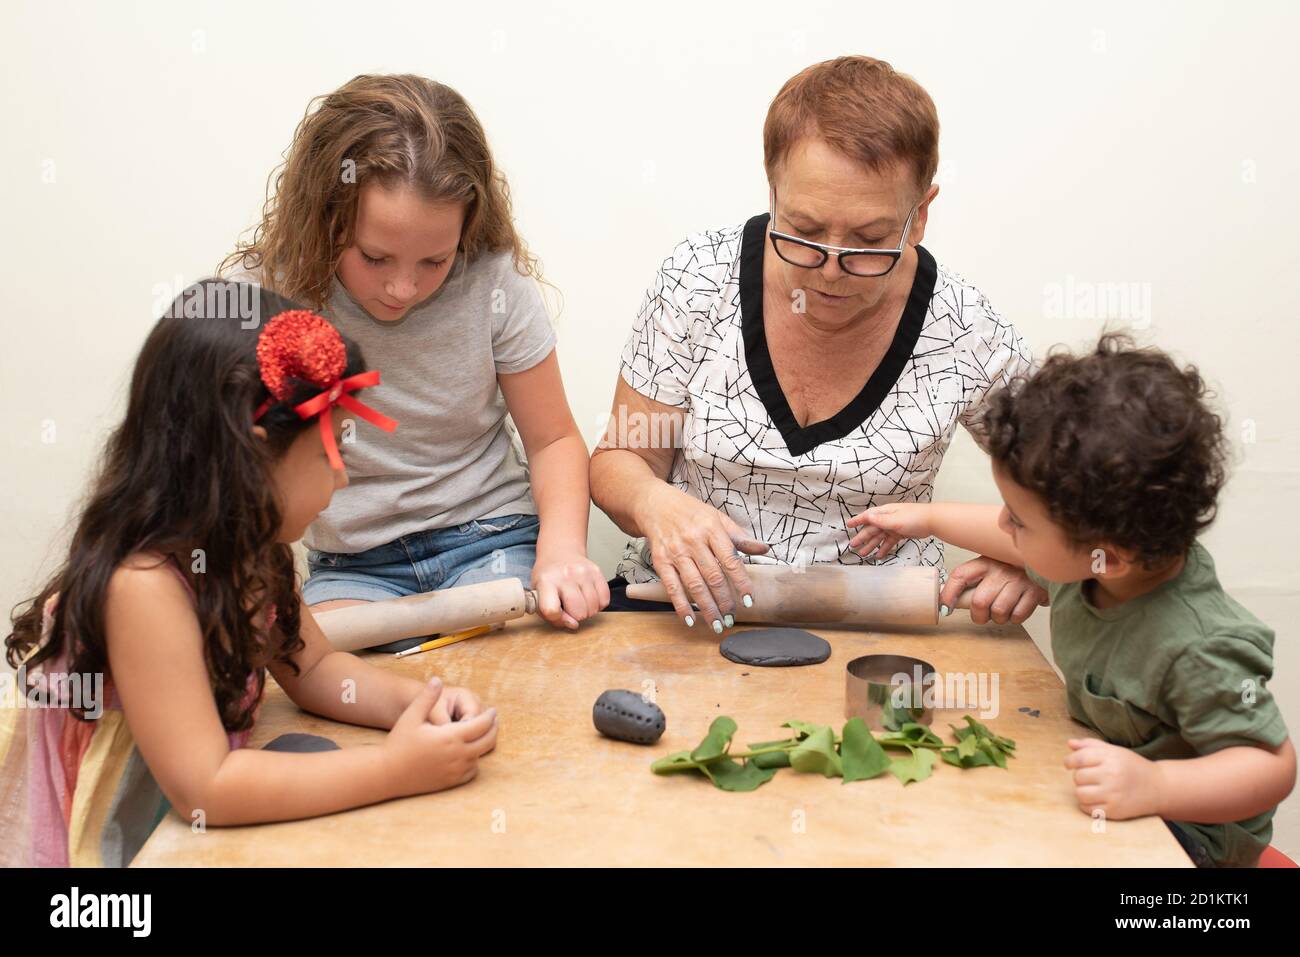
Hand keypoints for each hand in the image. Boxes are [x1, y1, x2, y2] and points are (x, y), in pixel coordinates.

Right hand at [383, 679, 497, 795]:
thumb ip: (427, 697)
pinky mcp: (451, 782)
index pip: (481, 726)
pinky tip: (469, 752)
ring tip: (482, 734)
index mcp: (450, 737)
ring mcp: (455, 771)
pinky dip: (473, 761)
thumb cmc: (398, 742)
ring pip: (480, 756)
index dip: (490, 717)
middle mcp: (457, 756)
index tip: (492, 711)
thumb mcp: (411, 716)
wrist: (387, 773)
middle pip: (487, 742)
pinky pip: (471, 771)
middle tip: (493, 721)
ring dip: (482, 745)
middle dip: (493, 730)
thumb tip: (437, 679)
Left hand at [532, 552, 609, 629]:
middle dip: (576, 616)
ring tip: (579, 602)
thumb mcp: (539, 594)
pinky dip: (598, 604)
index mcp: (546, 581)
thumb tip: (573, 625)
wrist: (560, 552)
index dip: (557, 618)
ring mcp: (583, 572)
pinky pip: (604, 600)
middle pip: (578, 612)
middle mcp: (566, 575)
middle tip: (570, 607)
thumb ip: (551, 615)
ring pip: (593, 608)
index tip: (558, 614)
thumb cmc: (548, 577)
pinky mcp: (597, 571)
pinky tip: (589, 597)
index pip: (552, 610)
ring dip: (587, 611)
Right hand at [636, 483, 768, 632]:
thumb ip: (740, 537)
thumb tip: (764, 549)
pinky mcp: (661, 561)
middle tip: (732, 618)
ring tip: (716, 624)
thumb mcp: (717, 518)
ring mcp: (676, 552)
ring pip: (694, 585)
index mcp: (712, 529)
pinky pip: (672, 587)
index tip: (749, 600)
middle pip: (713, 576)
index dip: (741, 582)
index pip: (731, 560)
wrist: (656, 505)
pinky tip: (690, 619)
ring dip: (706, 608)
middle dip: (724, 601)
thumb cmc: (691, 513)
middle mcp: (693, 541)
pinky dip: (681, 605)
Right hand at [846, 503, 932, 558]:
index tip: (848, 525)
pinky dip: (884, 548)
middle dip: (862, 538)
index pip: (868, 516)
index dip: (858, 520)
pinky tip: (879, 556)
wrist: (932, 521)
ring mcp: (894, 527)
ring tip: (863, 554)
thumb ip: (880, 521)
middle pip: (872, 529)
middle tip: (853, 546)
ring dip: (871, 545)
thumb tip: (867, 517)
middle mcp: (887, 519)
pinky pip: (889, 542)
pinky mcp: (900, 534)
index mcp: (885, 513)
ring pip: (879, 537)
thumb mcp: (895, 520)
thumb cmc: (914, 517)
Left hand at [942, 556, 1046, 623]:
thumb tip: (946, 604)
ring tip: (1002, 610)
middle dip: (979, 616)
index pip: (960, 576)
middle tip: (982, 615)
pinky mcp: (1035, 591)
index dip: (948, 594)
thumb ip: (970, 583)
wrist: (1042, 560)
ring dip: (998, 618)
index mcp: (984, 562)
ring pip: (999, 612)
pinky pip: (1018, 616)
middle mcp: (1000, 570)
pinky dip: (1015, 618)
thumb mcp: (988, 569)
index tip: (944, 609)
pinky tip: (1016, 608)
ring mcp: (1018, 580)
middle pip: (979, 602)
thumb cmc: (1009, 570)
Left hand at [1065, 738, 1161, 820]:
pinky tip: (1097, 799)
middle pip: (1078, 777)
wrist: (1158, 787)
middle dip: (1080, 777)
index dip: (1070, 761)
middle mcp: (1112, 775)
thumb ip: (1091, 745)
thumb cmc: (1131, 766)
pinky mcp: (1115, 810)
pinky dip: (1087, 805)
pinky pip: (1088, 809)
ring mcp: (1113, 794)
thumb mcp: (1114, 751)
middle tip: (1091, 777)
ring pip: (1080, 794)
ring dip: (1082, 791)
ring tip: (1092, 788)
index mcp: (1111, 757)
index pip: (1079, 759)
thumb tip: (1070, 743)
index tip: (1070, 764)